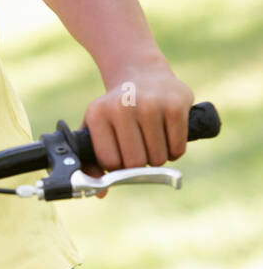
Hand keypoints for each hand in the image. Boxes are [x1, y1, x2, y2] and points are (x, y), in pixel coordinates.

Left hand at [81, 65, 194, 191]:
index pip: (109, 162)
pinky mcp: (176, 105)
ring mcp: (151, 104)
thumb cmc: (116, 110)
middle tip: (139, 150)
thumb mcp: (96, 128)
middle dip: (138, 165)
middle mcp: (123, 106)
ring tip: (152, 141)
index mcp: (98, 113)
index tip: (119, 157)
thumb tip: (100, 193)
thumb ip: (91, 161)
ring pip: (158, 159)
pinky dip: (174, 150)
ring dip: (157, 159)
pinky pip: (177, 148)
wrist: (141, 74)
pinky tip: (167, 136)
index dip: (116, 167)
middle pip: (135, 163)